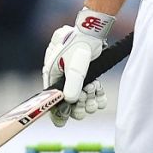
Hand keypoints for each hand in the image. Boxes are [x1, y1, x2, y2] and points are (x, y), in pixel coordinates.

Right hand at [41, 9, 114, 124]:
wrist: (93, 31)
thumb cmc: (78, 46)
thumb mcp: (75, 67)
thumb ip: (73, 84)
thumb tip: (69, 101)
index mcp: (52, 74)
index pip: (52, 98)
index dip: (58, 110)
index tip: (63, 122)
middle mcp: (61, 77)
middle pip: (68, 101)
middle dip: (78, 105)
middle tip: (87, 105)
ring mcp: (74, 77)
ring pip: (80, 97)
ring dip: (88, 101)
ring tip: (95, 97)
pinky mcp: (86, 76)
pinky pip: (89, 91)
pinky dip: (95, 96)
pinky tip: (100, 98)